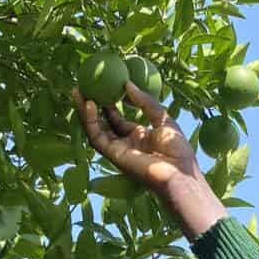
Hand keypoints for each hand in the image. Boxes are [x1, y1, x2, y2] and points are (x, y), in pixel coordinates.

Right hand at [74, 80, 227, 239]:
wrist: (180, 174)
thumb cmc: (178, 150)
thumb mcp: (163, 119)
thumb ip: (146, 103)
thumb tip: (128, 85)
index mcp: (139, 136)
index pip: (118, 119)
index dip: (109, 104)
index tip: (102, 86)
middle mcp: (126, 143)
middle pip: (103, 123)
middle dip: (91, 107)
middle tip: (83, 87)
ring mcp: (118, 150)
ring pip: (95, 130)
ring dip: (85, 112)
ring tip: (78, 92)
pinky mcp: (114, 155)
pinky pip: (98, 137)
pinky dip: (91, 122)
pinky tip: (90, 105)